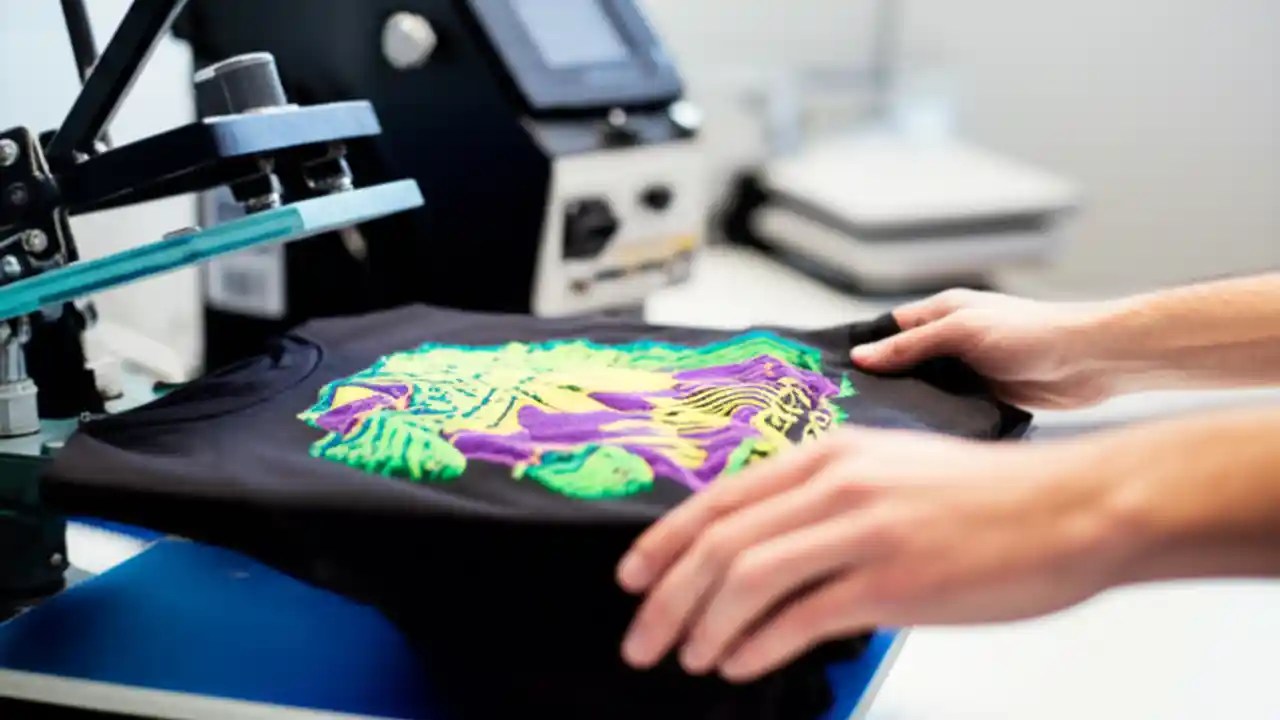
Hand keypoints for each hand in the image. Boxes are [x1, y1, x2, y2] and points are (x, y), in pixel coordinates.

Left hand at [615, 428, 1132, 682]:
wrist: (1070, 507)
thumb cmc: (987, 495)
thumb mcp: (890, 469)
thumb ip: (824, 496)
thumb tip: (765, 542)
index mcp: (828, 454)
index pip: (717, 499)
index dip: (662, 543)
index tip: (633, 578)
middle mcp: (835, 484)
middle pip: (718, 544)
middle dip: (666, 598)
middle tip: (642, 637)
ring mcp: (862, 531)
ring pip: (745, 580)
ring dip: (703, 627)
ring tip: (689, 656)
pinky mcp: (892, 581)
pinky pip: (798, 619)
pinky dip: (755, 646)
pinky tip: (739, 663)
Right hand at [851, 289, 1118, 408]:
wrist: (1092, 361)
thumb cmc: (1031, 332)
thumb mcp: (961, 332)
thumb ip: (911, 345)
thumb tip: (860, 357)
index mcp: (941, 312)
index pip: (887, 330)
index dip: (861, 350)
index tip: (830, 379)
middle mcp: (950, 340)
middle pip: (902, 364)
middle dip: (880, 386)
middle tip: (845, 415)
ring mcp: (967, 371)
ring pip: (924, 391)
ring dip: (909, 407)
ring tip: (875, 434)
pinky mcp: (985, 398)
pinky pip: (948, 411)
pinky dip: (935, 423)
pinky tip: (916, 443)